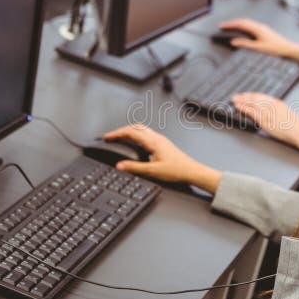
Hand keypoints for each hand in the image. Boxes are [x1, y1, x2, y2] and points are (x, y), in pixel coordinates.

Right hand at [103, 125, 221, 190]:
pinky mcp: (163, 144)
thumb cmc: (176, 170)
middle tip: (111, 137)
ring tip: (120, 138)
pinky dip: (136, 135)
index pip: (130, 132)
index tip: (107, 137)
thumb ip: (134, 168)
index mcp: (152, 141)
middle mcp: (156, 138)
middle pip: (135, 127)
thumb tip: (119, 166)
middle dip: (121, 130)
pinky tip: (135, 144)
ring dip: (129, 131)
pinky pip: (147, 134)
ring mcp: (161, 139)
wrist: (192, 171)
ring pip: (141, 129)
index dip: (116, 133)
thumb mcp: (152, 171)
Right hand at [218, 18, 295, 56]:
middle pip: (243, 21)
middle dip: (232, 23)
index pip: (240, 24)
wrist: (288, 48)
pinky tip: (243, 30)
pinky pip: (251, 25)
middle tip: (223, 26)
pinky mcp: (264, 30)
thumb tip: (234, 42)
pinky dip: (244, 26)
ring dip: (238, 23)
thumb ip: (245, 44)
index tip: (222, 26)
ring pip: (247, 22)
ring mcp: (262, 27)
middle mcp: (259, 26)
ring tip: (231, 27)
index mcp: (257, 29)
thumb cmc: (276, 48)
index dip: (230, 24)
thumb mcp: (258, 48)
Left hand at [232, 92, 298, 146]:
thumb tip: (268, 111)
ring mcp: (268, 112)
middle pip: (254, 98)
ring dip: (242, 101)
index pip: (261, 97)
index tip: (245, 95)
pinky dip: (244, 108)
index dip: (251, 95)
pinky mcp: (265, 120)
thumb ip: (276, 110)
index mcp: (277, 103)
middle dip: (244, 97)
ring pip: (251, 104)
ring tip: (234, 101)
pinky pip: (252, 112)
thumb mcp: (286, 113)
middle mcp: (271, 105)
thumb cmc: (296, 126)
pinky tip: (238, 107)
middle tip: (236, 97)